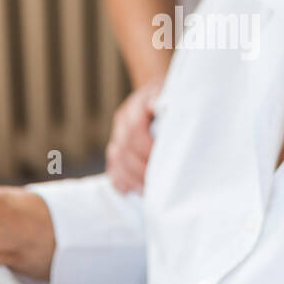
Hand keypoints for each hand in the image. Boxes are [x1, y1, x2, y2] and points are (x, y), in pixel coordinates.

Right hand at [105, 78, 162, 193]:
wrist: (154, 91)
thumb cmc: (169, 95)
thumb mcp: (171, 91)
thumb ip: (165, 99)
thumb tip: (159, 105)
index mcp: (136, 107)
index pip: (135, 133)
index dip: (147, 151)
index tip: (164, 165)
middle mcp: (123, 120)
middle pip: (124, 150)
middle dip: (140, 170)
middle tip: (157, 186)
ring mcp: (117, 132)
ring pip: (116, 159)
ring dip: (130, 178)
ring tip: (146, 192)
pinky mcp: (116, 144)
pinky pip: (112, 164)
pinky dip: (118, 179)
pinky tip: (127, 191)